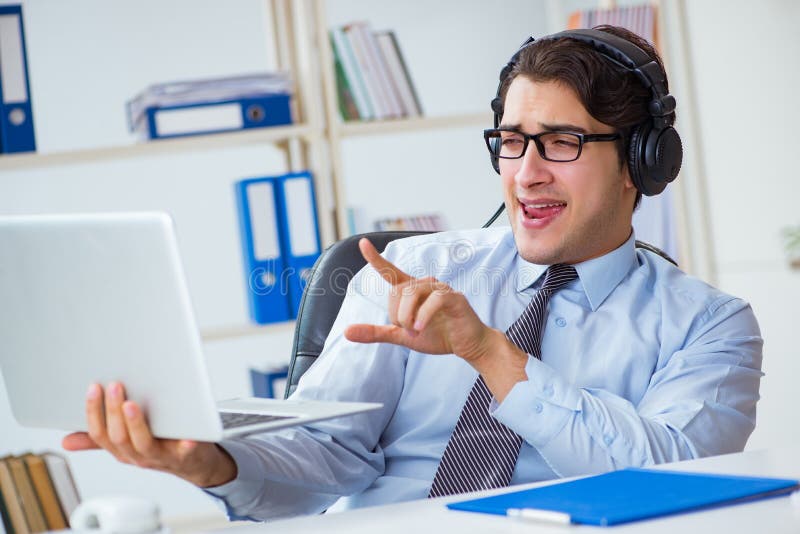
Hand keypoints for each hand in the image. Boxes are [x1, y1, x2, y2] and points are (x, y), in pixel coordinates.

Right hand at [62, 382, 236, 487]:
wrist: (195, 464)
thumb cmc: (159, 446)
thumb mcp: (127, 443)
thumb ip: (100, 440)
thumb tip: (66, 441)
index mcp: (121, 450)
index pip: (99, 434)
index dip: (93, 412)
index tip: (93, 387)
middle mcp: (137, 455)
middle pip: (119, 437)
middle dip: (113, 412)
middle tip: (115, 386)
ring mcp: (161, 456)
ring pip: (142, 444)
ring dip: (135, 424)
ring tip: (132, 404)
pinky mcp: (185, 455)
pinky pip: (183, 451)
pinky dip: (185, 443)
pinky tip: (186, 434)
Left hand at [344, 238, 498, 363]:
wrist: (467, 346)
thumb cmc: (438, 335)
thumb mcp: (402, 336)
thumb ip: (377, 332)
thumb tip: (346, 332)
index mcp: (412, 290)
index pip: (391, 271)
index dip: (376, 258)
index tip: (363, 243)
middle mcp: (425, 284)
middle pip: (396, 291)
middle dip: (398, 315)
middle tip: (410, 330)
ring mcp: (440, 288)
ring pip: (411, 293)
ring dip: (408, 318)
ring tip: (416, 331)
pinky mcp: (454, 297)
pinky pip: (433, 300)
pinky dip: (422, 315)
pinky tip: (420, 327)